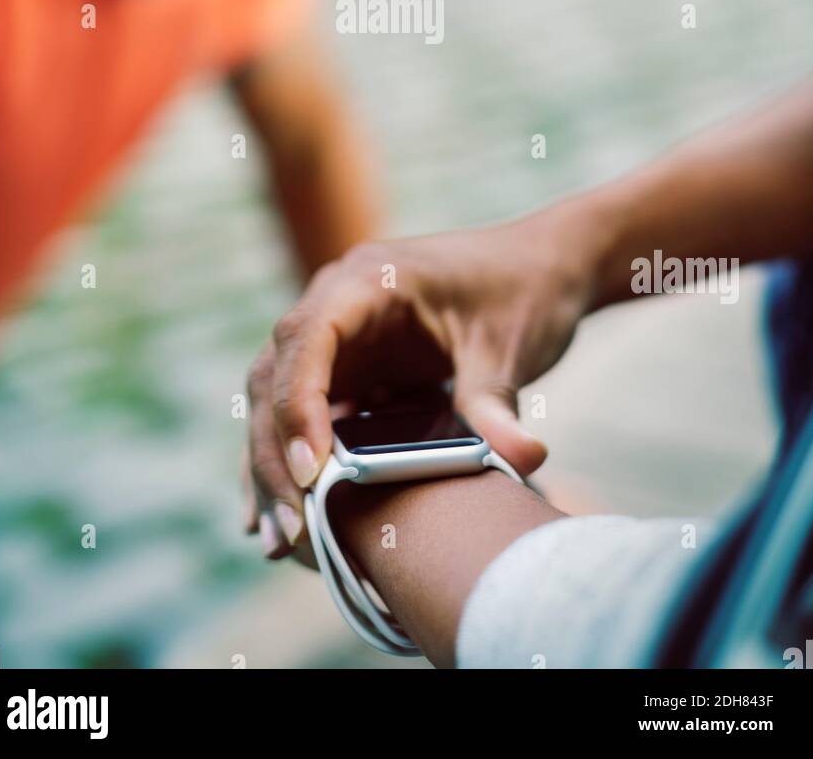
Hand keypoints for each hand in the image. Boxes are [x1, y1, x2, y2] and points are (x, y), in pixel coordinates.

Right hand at [244, 200, 607, 558]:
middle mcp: (335, 303)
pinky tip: (286, 519)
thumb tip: (523, 459)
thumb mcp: (507, 347)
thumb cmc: (521, 291)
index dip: (298, 406)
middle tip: (293, 532)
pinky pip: (303, 414)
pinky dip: (292, 463)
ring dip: (272, 467)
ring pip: (276, 401)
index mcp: (366, 280)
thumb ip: (497, 402)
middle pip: (276, 377)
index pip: (308, 340)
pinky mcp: (348, 368)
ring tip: (279, 542)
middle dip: (276, 455)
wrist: (540, 268)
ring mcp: (337, 337)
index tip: (311, 474)